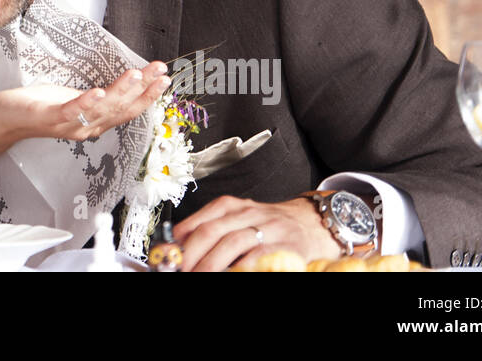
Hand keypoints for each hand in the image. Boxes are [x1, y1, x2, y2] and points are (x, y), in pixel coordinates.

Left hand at [0, 64, 171, 145]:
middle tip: (161, 74)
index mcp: (94, 121)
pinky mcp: (51, 116)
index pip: (128, 109)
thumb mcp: (74, 101)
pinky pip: (73, 111)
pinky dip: (87, 102)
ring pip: (102, 109)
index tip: (164, 78)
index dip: (148, 96)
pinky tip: (99, 91)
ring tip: (137, 75)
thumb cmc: (40, 107)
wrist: (6, 120)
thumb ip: (96, 98)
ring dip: (122, 92)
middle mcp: (87, 126)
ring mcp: (70, 123)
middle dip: (144, 91)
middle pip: (121, 109)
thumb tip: (117, 85)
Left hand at [173, 194, 341, 270]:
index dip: (179, 240)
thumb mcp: (239, 220)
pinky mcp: (287, 247)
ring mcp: (269, 229)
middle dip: (190, 255)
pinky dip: (241, 268)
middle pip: (212, 231)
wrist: (314, 223)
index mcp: (232, 206)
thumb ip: (211, 230)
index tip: (166, 256)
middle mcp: (249, 213)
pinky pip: (258, 258)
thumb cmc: (270, 226)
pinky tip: (231, 273)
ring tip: (197, 275)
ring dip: (210, 264)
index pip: (199, 220)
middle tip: (179, 270)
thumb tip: (178, 248)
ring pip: (232, 244)